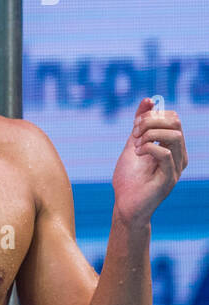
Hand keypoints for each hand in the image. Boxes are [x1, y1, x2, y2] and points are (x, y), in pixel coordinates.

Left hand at [112, 97, 187, 223]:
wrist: (125, 204)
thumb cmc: (129, 177)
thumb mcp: (132, 144)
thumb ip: (139, 124)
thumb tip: (148, 100)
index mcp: (173, 146)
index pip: (173, 118)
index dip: (152, 116)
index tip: (134, 127)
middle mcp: (179, 155)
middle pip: (175, 122)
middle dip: (150, 122)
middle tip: (134, 134)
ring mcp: (176, 167)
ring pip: (173, 136)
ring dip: (149, 135)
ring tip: (136, 146)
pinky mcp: (169, 179)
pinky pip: (165, 154)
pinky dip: (148, 149)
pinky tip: (137, 154)